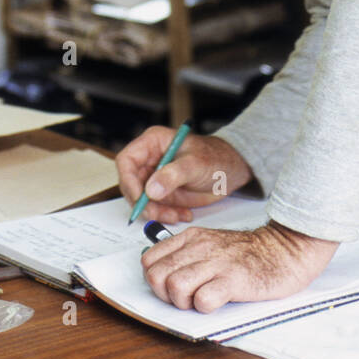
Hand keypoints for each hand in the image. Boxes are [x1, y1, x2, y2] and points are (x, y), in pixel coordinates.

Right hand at [116, 126, 252, 223]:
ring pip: (141, 200)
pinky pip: (154, 209)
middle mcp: (149, 160)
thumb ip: (173, 175)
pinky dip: (165, 215)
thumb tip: (150, 189)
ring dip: (155, 212)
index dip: (128, 181)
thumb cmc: (216, 158)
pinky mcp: (163, 193)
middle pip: (130, 184)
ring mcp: (155, 178)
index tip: (140, 198)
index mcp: (153, 143)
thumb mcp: (195, 164)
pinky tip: (183, 214)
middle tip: (157, 213)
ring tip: (176, 215)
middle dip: (142, 202)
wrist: (231, 170)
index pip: (126, 160)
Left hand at [141, 222, 339, 312]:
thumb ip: (186, 254)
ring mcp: (217, 263)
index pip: (149, 261)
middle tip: (186, 297)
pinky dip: (205, 307)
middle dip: (166, 294)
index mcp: (192, 237)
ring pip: (175, 287)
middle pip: (157, 276)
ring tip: (202, 299)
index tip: (171, 286)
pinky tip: (217, 301)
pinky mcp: (234, 280)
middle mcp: (200, 247)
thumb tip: (159, 272)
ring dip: (184, 302)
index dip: (155, 280)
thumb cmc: (248, 253)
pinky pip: (203, 300)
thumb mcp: (211, 243)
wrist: (285, 249)